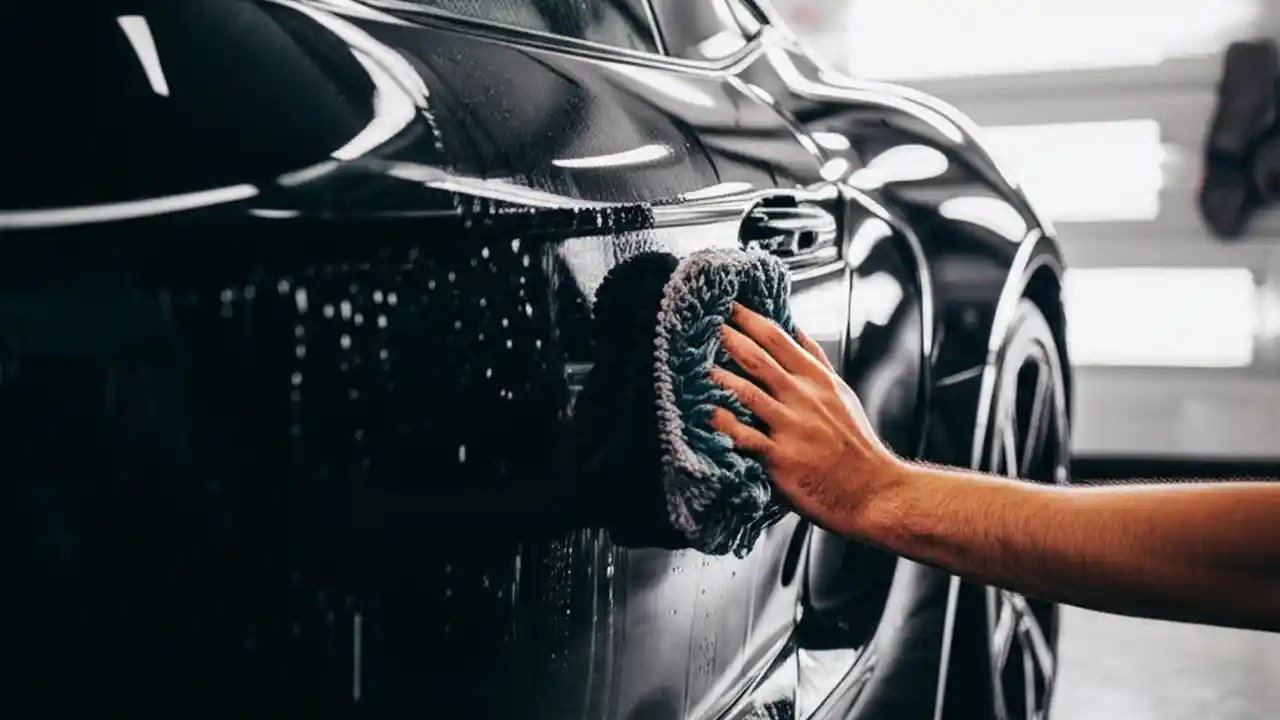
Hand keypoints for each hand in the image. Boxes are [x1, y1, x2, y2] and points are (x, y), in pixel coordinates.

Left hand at [709, 303, 904, 536]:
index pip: (778, 339)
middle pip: (758, 359)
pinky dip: (725, 425)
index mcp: (816, 380)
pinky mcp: (781, 458)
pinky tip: (707, 415)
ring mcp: (792, 427)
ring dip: (720, 377)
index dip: (750, 319)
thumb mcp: (841, 394)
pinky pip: (746, 437)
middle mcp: (803, 398)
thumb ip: (816, 361)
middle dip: (728, 338)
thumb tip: (797, 329)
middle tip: (705, 322)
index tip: (729, 304)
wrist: (873, 491)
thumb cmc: (854, 444)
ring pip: (748, 393)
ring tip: (697, 365)